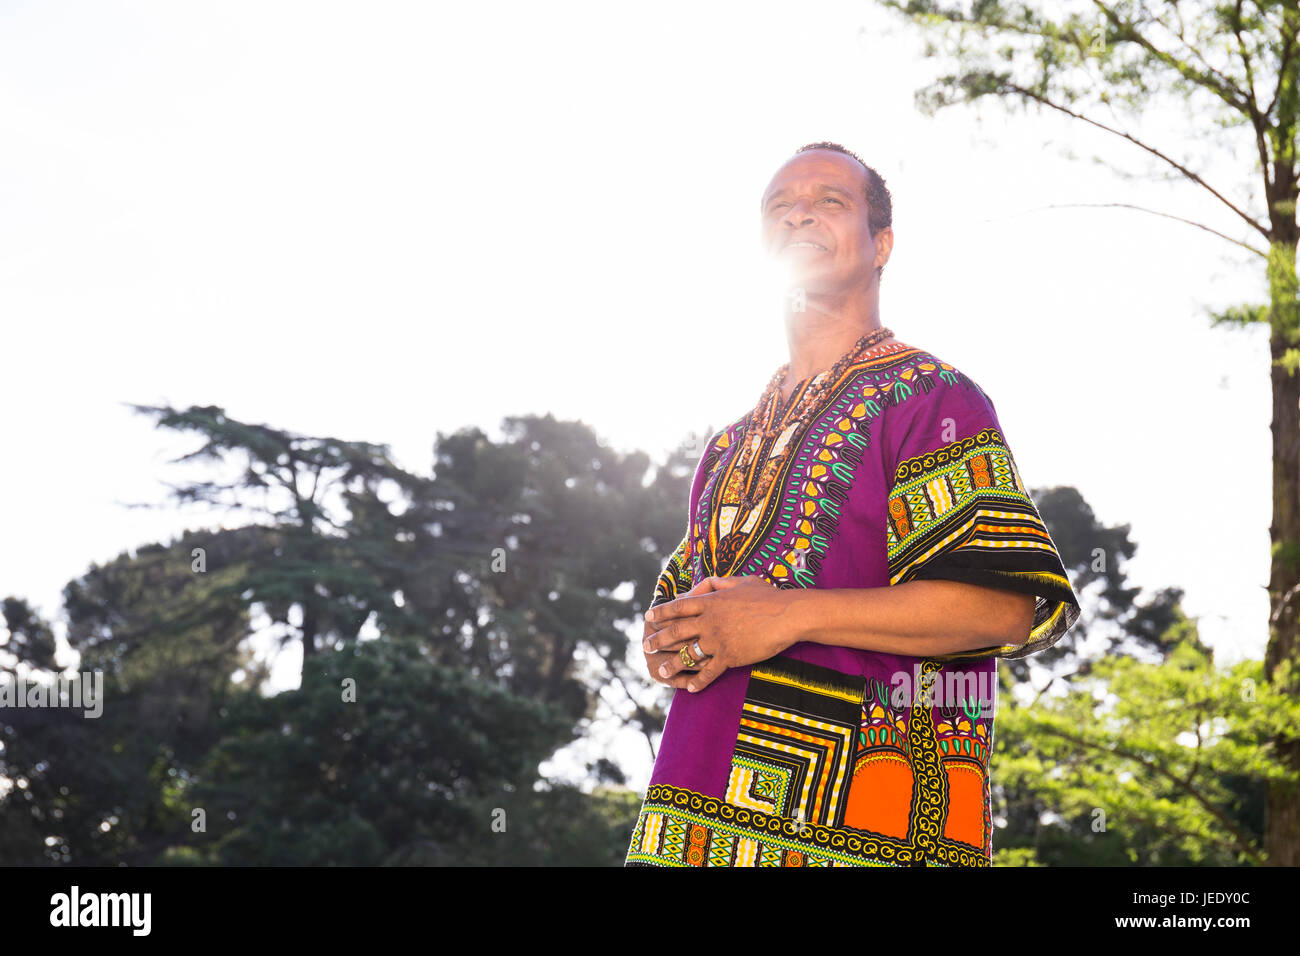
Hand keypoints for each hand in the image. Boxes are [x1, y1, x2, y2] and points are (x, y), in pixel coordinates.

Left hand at [640, 575, 797, 692]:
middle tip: (646, 646)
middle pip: (676, 631)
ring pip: (687, 654)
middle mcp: (709, 621)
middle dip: (659, 639)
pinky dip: (699, 681)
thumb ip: (717, 583)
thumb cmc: (767, 596)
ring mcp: (717, 640)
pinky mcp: (729, 656)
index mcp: (710, 602)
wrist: (787, 615)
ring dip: (673, 664)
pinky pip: (709, 672)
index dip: (661, 612)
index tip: (648, 617)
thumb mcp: (740, 581)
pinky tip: (691, 689)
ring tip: (661, 672)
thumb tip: (701, 586)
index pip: (678, 607)